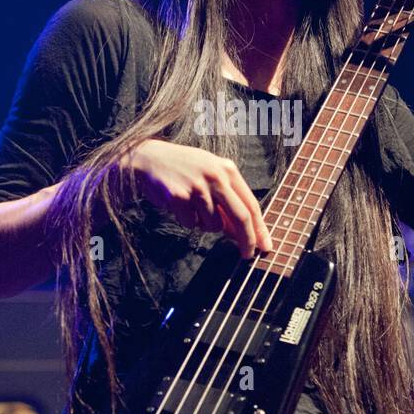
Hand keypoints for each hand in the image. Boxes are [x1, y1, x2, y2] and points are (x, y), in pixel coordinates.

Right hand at [122, 139, 273, 258]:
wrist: (148, 159)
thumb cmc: (184, 170)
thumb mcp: (211, 178)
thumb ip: (228, 202)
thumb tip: (242, 234)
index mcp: (227, 169)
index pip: (251, 204)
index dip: (260, 228)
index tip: (265, 246)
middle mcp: (216, 176)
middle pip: (240, 217)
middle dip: (247, 240)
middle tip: (247, 255)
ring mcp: (198, 187)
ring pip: (213, 225)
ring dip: (204, 224)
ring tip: (192, 207)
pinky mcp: (180, 198)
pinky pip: (192, 224)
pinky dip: (187, 221)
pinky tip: (179, 205)